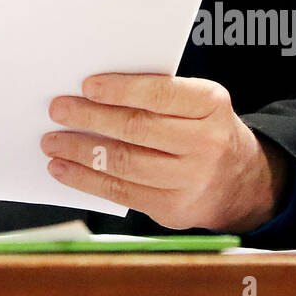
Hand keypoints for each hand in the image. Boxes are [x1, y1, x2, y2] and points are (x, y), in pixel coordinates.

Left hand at [41, 74, 290, 232]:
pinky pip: (121, 193)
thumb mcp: (198, 102)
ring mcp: (190, 180)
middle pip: (136, 129)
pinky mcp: (172, 209)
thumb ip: (158, 94)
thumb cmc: (206, 129)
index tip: (86, 86)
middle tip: (58, 109)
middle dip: (90, 118)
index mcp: (210, 105)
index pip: (159, 93)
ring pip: (124, 163)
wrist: (243, 181)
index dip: (120, 90)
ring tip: (52, 141)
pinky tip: (64, 168)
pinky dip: (86, 180)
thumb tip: (93, 90)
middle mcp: (206, 144)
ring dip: (80, 151)